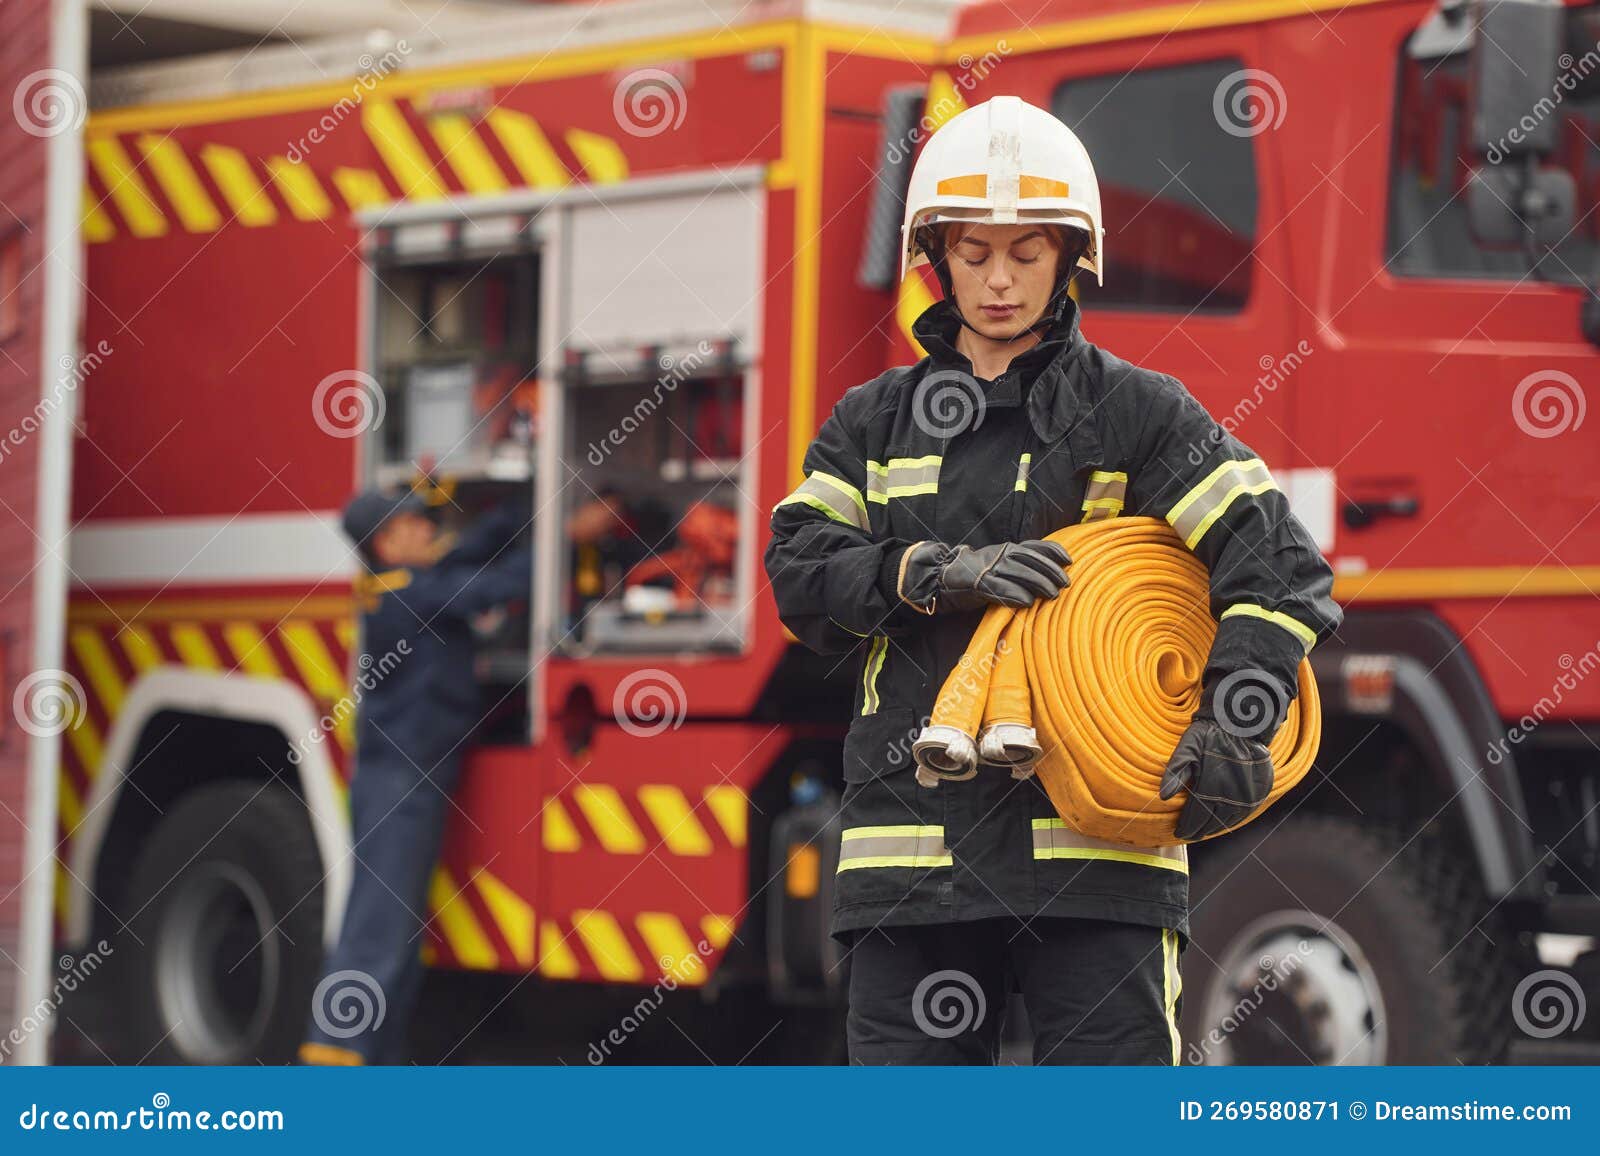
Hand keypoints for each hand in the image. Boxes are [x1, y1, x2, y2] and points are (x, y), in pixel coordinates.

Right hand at [899, 540, 1070, 612]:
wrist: (943, 577)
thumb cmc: (976, 573)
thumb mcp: (999, 562)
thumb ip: (1019, 564)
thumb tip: (1047, 571)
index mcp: (1006, 548)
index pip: (1035, 546)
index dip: (1053, 552)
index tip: (1069, 560)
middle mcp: (1000, 555)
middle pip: (1031, 560)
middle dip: (1051, 571)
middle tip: (1065, 584)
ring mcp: (989, 569)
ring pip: (1019, 573)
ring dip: (1039, 584)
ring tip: (1053, 594)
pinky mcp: (979, 584)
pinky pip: (1000, 588)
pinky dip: (1015, 594)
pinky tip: (1028, 601)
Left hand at [1158, 717, 1273, 840]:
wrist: (1241, 723)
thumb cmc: (1209, 735)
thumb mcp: (1187, 747)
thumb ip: (1175, 771)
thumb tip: (1163, 797)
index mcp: (1211, 786)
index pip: (1196, 817)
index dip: (1187, 827)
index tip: (1179, 833)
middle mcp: (1232, 795)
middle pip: (1212, 822)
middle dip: (1198, 830)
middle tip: (1189, 834)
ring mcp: (1248, 795)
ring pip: (1229, 820)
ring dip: (1215, 827)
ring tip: (1203, 830)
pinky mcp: (1260, 791)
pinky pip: (1244, 812)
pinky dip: (1232, 819)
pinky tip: (1223, 820)